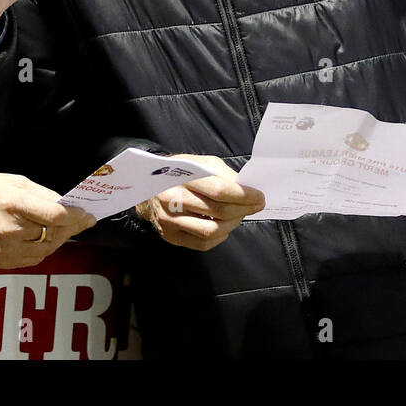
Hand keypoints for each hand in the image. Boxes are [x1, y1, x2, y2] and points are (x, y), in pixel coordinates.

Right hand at [0, 172, 95, 268]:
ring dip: (60, 239)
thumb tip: (68, 206)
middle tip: (83, 221)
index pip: (55, 216)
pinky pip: (33, 259)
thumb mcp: (17, 182)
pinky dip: (43, 249)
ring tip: (65, 228)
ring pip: (47, 249)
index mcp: (15, 204)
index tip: (88, 215)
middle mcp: (11, 230)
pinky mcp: (2, 262)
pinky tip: (45, 238)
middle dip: (72, 227)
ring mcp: (6, 249)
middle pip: (54, 234)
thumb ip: (44, 195)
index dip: (77, 217)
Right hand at [134, 155, 265, 250]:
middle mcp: (172, 199)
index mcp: (180, 176)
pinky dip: (220, 236)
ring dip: (233, 224)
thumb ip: (223, 174)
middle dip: (243, 209)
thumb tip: (247, 189)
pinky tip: (223, 226)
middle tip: (255, 206)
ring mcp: (170, 221)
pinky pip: (203, 243)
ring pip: (212, 231)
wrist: (145, 187)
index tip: (259, 197)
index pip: (219, 190)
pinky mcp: (170, 236)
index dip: (244, 196)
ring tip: (239, 215)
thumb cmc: (178, 172)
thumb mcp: (200, 162)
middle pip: (218, 211)